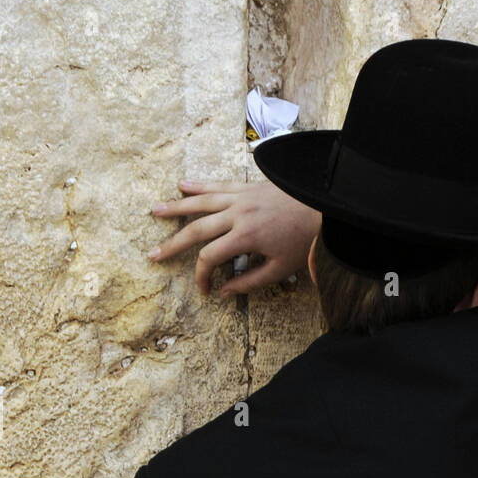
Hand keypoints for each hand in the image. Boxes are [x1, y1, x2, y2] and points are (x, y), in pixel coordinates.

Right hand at [149, 178, 322, 297]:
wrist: (324, 205)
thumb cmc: (305, 239)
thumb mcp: (280, 269)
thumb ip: (250, 282)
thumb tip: (224, 292)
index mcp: (245, 236)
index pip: (209, 258)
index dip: (201, 276)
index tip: (204, 290)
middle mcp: (237, 214)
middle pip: (196, 230)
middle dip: (173, 244)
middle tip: (153, 254)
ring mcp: (241, 197)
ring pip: (201, 202)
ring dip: (176, 208)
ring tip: (155, 211)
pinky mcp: (247, 187)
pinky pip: (217, 185)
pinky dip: (199, 186)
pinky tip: (182, 185)